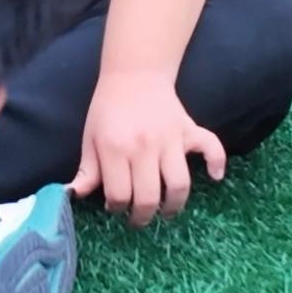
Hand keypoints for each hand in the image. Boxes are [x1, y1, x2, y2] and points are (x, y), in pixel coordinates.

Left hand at [71, 69, 226, 226]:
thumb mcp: (90, 137)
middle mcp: (145, 146)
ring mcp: (170, 139)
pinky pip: (211, 147)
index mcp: (116, 148)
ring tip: (166, 211)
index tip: (115, 207)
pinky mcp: (189, 129)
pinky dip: (217, 162)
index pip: (119, 195)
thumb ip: (87, 170)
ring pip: (179, 184)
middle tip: (139, 219)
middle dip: (143, 216)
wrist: (134, 73)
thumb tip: (74, 195)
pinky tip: (216, 177)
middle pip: (149, 197)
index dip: (116, 208)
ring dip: (174, 205)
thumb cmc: (109, 108)